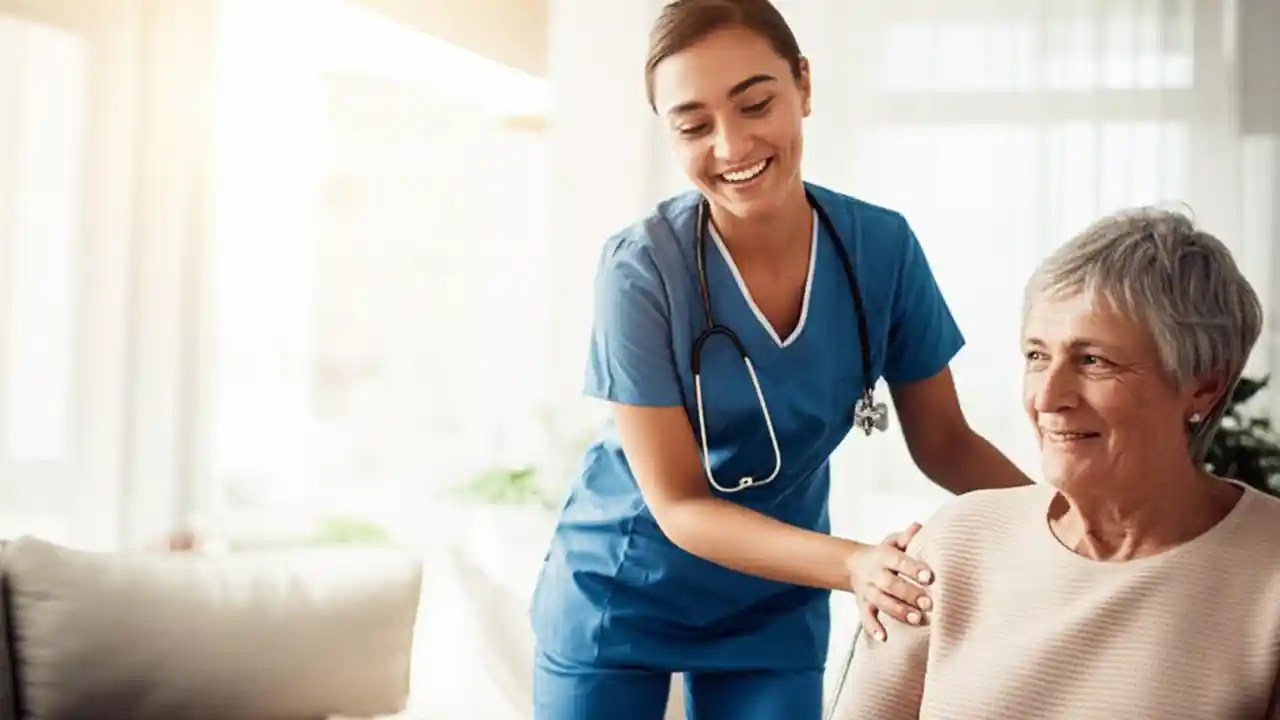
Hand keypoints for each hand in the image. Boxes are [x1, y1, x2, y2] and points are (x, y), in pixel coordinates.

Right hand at [847, 522, 933, 642]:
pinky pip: (866, 618)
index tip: (930, 577)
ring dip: (900, 612)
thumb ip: (906, 538)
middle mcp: (874, 574)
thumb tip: (918, 527)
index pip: (899, 561)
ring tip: (919, 619)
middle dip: (910, 594)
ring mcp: (868, 591)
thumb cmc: (883, 554)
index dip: (913, 569)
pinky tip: (883, 638)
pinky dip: (873, 628)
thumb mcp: (892, 542)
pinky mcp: (863, 605)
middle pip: (891, 585)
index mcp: (883, 556)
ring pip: (882, 603)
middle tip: (930, 603)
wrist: (852, 564)